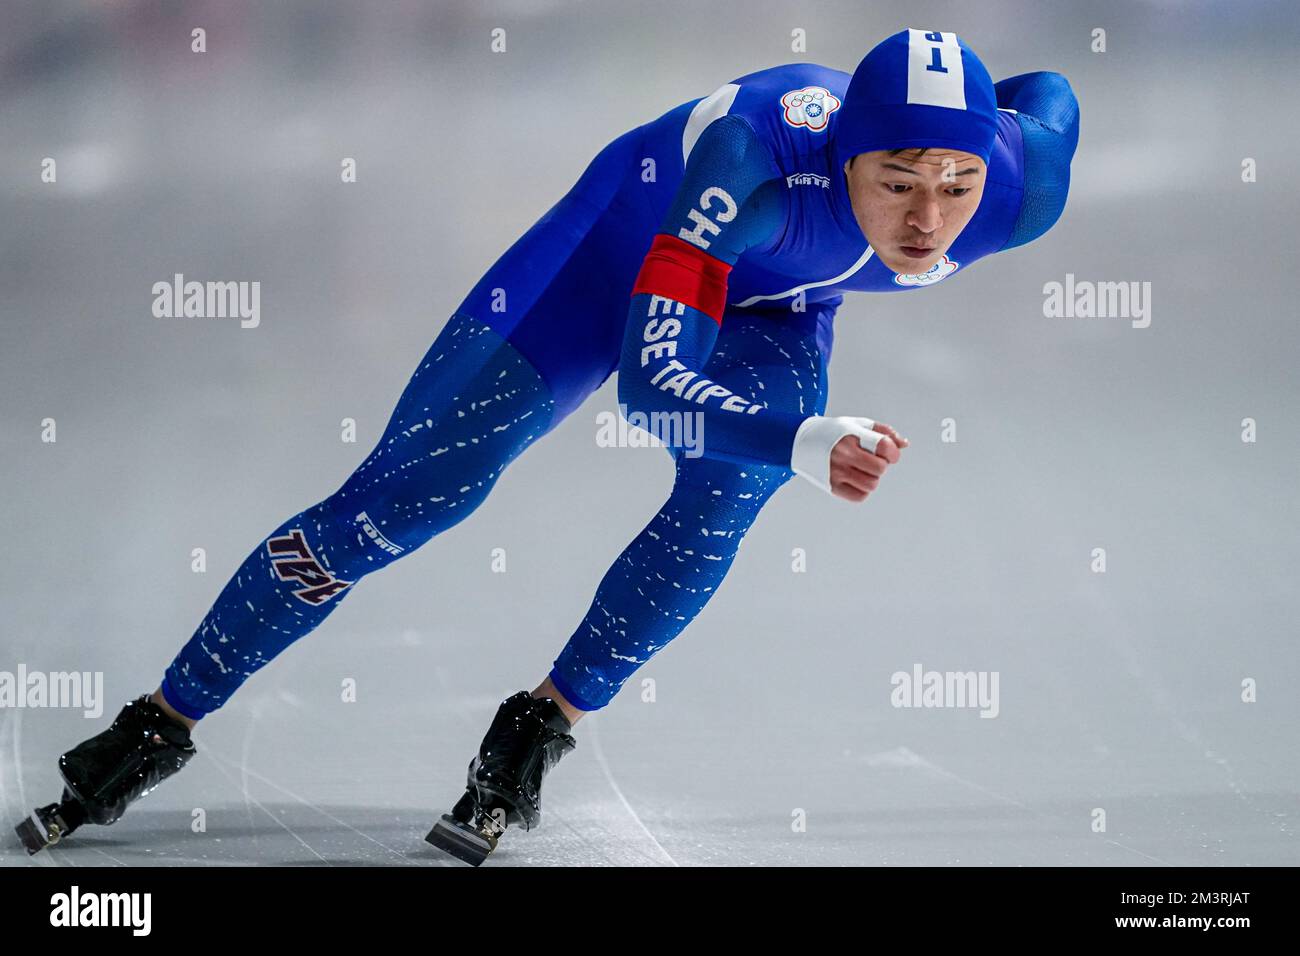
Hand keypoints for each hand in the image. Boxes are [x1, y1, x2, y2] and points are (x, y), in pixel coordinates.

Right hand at [790, 415, 907, 499]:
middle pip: (880, 469)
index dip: (893, 452)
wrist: (801, 441)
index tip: (889, 453)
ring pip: (872, 484)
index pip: (884, 447)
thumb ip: (883, 432)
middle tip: (872, 460)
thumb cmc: (834, 433)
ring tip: (861, 469)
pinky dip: (863, 489)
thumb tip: (903, 445)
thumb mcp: (857, 424)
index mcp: (852, 436)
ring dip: (872, 478)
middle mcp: (844, 454)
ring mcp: (836, 472)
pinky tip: (855, 479)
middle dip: (881, 465)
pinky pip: (860, 496)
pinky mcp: (831, 486)